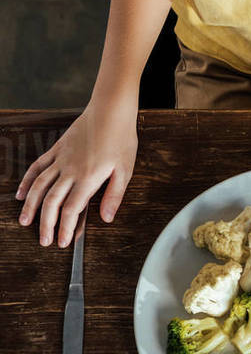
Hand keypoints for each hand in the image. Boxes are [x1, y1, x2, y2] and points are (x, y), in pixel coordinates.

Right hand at [16, 97, 137, 246]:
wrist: (110, 111)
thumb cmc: (121, 140)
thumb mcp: (125, 171)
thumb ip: (114, 196)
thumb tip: (106, 219)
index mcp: (89, 178)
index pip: (71, 209)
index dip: (64, 228)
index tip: (61, 242)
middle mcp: (70, 170)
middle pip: (52, 202)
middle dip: (46, 224)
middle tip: (43, 241)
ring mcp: (60, 159)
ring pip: (39, 186)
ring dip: (31, 206)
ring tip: (25, 222)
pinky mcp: (56, 149)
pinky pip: (37, 167)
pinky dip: (27, 181)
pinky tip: (22, 194)